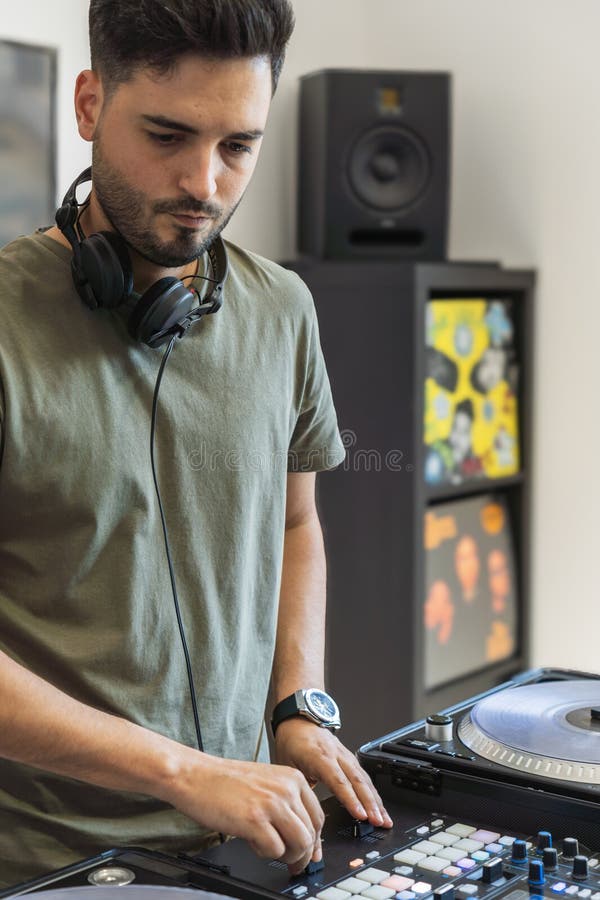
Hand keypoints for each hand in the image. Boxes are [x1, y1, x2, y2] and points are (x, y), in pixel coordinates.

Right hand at [162, 751, 323, 874]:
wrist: (195, 775)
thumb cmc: (225, 782)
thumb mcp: (266, 783)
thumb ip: (287, 804)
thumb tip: (306, 839)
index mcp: (293, 777)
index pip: (318, 817)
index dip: (314, 841)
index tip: (309, 854)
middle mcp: (287, 788)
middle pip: (311, 834)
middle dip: (301, 855)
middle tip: (291, 864)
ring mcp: (272, 804)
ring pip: (300, 844)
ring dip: (287, 856)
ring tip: (270, 850)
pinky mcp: (255, 820)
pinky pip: (275, 850)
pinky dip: (265, 853)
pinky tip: (252, 842)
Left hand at [273, 718, 392, 827]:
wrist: (298, 719)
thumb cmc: (291, 742)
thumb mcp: (287, 766)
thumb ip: (297, 790)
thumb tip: (303, 815)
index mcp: (319, 756)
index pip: (338, 781)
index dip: (350, 799)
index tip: (361, 815)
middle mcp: (336, 755)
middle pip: (357, 780)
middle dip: (370, 804)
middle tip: (379, 822)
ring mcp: (345, 755)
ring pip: (364, 779)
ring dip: (376, 800)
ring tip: (384, 820)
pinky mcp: (350, 758)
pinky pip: (364, 776)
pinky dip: (373, 793)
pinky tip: (380, 806)